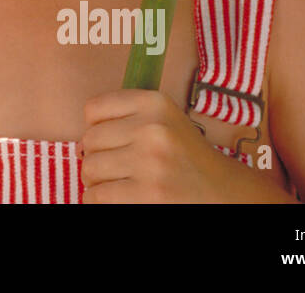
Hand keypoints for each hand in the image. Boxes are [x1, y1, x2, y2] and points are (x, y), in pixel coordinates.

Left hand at [80, 89, 281, 202]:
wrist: (224, 193)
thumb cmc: (185, 158)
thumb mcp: (164, 121)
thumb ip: (125, 119)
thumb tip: (80, 144)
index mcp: (155, 103)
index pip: (94, 109)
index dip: (97, 128)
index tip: (112, 141)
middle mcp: (153, 129)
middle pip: (89, 141)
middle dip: (96, 157)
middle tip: (116, 168)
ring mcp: (150, 163)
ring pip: (89, 170)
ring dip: (97, 181)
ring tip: (118, 183)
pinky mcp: (147, 195)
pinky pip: (96, 196)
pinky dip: (98, 200)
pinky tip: (118, 198)